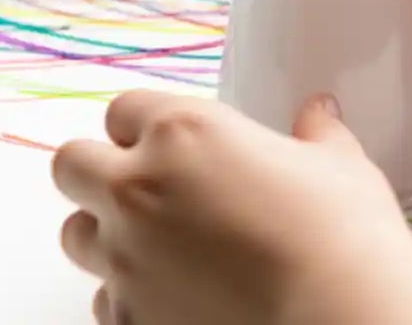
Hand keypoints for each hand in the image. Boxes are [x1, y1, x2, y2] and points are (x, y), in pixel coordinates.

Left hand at [52, 91, 411, 324]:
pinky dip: (127, 294)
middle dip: (100, 170)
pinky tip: (171, 292)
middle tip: (144, 183)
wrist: (336, 313)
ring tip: (154, 241)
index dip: (147, 123)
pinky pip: (103, 299)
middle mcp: (139, 189)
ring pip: (75, 234)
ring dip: (105, 232)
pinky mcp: (130, 316)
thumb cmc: (339, 237)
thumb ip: (317, 134)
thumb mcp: (339, 165)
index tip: (171, 138)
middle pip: (72, 164)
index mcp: (184, 133)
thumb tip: (319, 115)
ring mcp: (126, 258)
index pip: (125, 108)